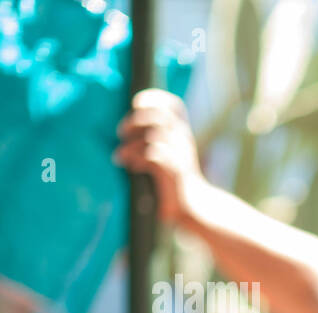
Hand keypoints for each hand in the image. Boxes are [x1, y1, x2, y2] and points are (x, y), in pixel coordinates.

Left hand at [113, 89, 205, 224]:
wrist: (195, 207)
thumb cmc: (174, 182)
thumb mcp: (168, 155)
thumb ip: (153, 139)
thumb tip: (124, 128)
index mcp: (182, 133)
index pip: (173, 105)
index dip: (154, 98)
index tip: (136, 104)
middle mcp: (183, 140)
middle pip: (158, 116)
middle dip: (134, 121)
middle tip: (122, 133)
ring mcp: (181, 155)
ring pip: (153, 135)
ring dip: (131, 144)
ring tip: (120, 156)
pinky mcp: (175, 171)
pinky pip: (153, 155)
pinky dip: (137, 159)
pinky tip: (133, 167)